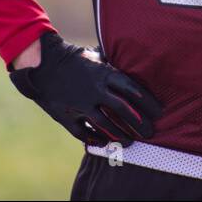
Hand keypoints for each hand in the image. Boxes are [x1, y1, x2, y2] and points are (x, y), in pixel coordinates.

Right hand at [8, 30, 161, 146]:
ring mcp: (79, 104)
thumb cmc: (74, 59)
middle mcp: (94, 90)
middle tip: (150, 133)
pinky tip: (105, 143)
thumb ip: (113, 68)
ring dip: (121, 135)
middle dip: (139, 123)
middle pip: (123, 110)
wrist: (42, 64)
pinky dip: (95, 139)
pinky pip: (83, 133)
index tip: (158, 112)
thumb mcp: (96, 58)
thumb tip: (135, 70)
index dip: (148, 102)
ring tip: (131, 142)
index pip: (132, 90)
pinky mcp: (66, 116)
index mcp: (104, 73)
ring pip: (105, 124)